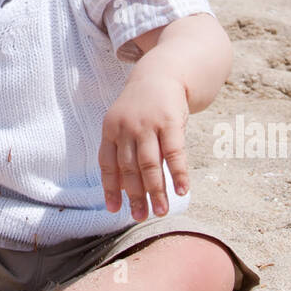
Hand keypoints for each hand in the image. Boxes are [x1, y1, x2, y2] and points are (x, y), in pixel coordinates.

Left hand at [98, 74, 189, 220]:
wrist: (161, 74)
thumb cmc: (141, 107)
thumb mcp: (124, 124)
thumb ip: (122, 152)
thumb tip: (122, 190)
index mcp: (110, 130)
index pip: (108, 164)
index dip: (111, 188)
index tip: (114, 210)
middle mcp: (126, 128)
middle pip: (129, 169)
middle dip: (135, 196)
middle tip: (141, 217)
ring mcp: (148, 125)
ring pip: (150, 165)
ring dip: (156, 191)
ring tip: (162, 211)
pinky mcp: (170, 122)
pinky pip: (174, 153)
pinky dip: (178, 174)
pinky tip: (182, 191)